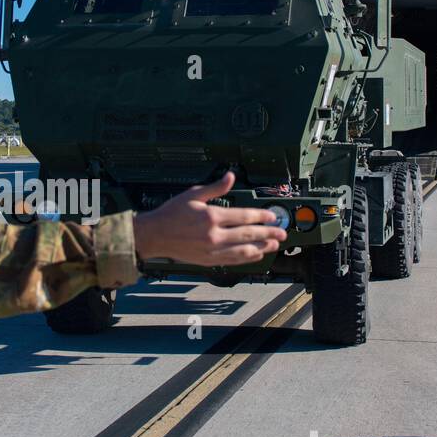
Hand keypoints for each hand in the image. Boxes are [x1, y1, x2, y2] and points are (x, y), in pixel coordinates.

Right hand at [132, 171, 286, 264]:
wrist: (154, 235)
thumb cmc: (171, 214)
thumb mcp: (192, 195)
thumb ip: (215, 188)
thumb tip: (230, 176)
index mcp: (212, 216)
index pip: (244, 216)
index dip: (262, 216)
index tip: (272, 216)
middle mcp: (214, 234)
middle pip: (249, 234)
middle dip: (268, 233)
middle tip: (282, 232)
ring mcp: (212, 249)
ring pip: (244, 250)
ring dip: (262, 247)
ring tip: (273, 245)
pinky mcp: (208, 260)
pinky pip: (233, 260)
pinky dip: (247, 258)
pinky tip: (256, 254)